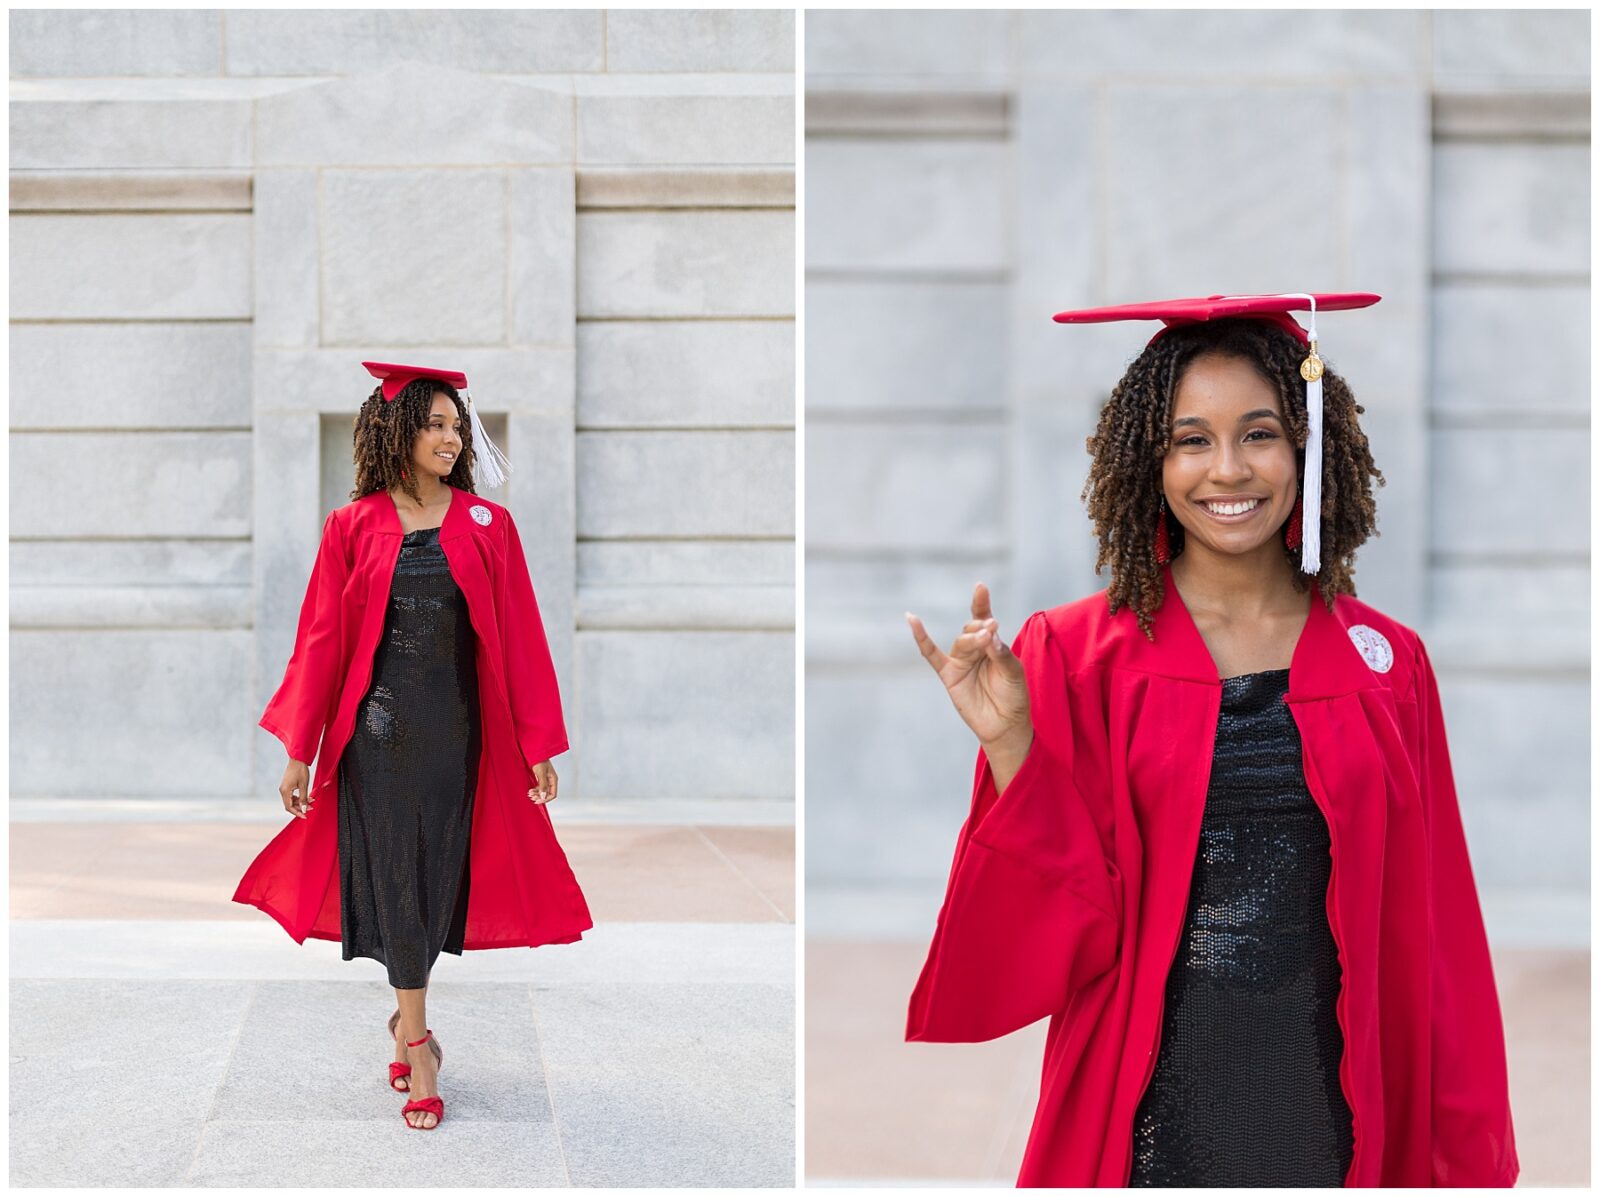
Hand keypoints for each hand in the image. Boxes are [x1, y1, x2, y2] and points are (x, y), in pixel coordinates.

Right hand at [279, 759, 311, 818]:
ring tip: (311, 801)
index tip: (305, 816)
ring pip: (291, 800)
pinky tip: (307, 797)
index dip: (297, 813)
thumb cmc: (301, 770)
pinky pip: (291, 795)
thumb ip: (303, 798)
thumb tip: (304, 809)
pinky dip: (298, 798)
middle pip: (289, 805)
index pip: (289, 807)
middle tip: (311, 808)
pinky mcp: (286, 785)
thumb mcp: (304, 785)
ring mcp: (284, 788)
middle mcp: (282, 790)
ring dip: (300, 803)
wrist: (297, 759)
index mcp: (285, 791)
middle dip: (300, 808)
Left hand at [528, 760, 557, 804]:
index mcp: (553, 779)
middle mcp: (551, 780)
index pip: (553, 794)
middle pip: (547, 794)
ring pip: (543, 791)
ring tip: (530, 794)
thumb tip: (544, 796)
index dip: (545, 799)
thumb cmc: (539, 760)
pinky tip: (530, 790)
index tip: (537, 800)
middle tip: (532, 797)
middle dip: (540, 797)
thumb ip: (543, 785)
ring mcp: (546, 779)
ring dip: (537, 794)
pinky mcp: (541, 778)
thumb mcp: (541, 773)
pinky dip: (535, 790)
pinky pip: (539, 787)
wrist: (535, 753)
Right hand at [906, 582, 1032, 753]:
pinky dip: (921, 637)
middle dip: (981, 628)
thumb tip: (988, 635)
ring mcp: (960, 662)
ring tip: (985, 638)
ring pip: (961, 642)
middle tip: (992, 631)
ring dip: (972, 638)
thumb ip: (1000, 653)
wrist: (1006, 725)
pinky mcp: (949, 676)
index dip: (981, 603)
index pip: (984, 619)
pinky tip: (912, 619)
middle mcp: (975, 650)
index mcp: (991, 644)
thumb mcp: (1014, 671)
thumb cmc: (1013, 696)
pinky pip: (931, 654)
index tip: (980, 586)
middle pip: (972, 629)